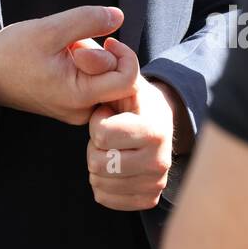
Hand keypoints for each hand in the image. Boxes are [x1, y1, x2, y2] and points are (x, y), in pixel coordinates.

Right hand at [0, 4, 133, 124]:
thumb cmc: (12, 53)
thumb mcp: (49, 29)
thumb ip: (87, 20)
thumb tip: (119, 16)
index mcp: (78, 97)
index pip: (127, 79)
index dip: (122, 54)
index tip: (105, 38)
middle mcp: (81, 111)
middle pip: (118, 79)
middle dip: (103, 54)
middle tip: (75, 44)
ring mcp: (75, 110)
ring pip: (104, 80)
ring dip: (92, 59)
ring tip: (64, 50)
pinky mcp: (70, 105)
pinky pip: (92, 83)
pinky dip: (84, 66)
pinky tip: (63, 59)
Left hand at [85, 43, 180, 210]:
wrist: (157, 124)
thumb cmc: (135, 102)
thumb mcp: (123, 79)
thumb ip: (103, 62)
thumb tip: (87, 48)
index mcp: (154, 130)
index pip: (101, 135)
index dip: (97, 122)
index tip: (109, 114)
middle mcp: (160, 162)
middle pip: (97, 163)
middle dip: (95, 145)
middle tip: (109, 133)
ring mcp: (156, 184)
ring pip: (99, 183)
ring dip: (97, 163)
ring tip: (112, 147)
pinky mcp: (148, 199)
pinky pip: (105, 198)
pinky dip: (102, 183)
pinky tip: (114, 165)